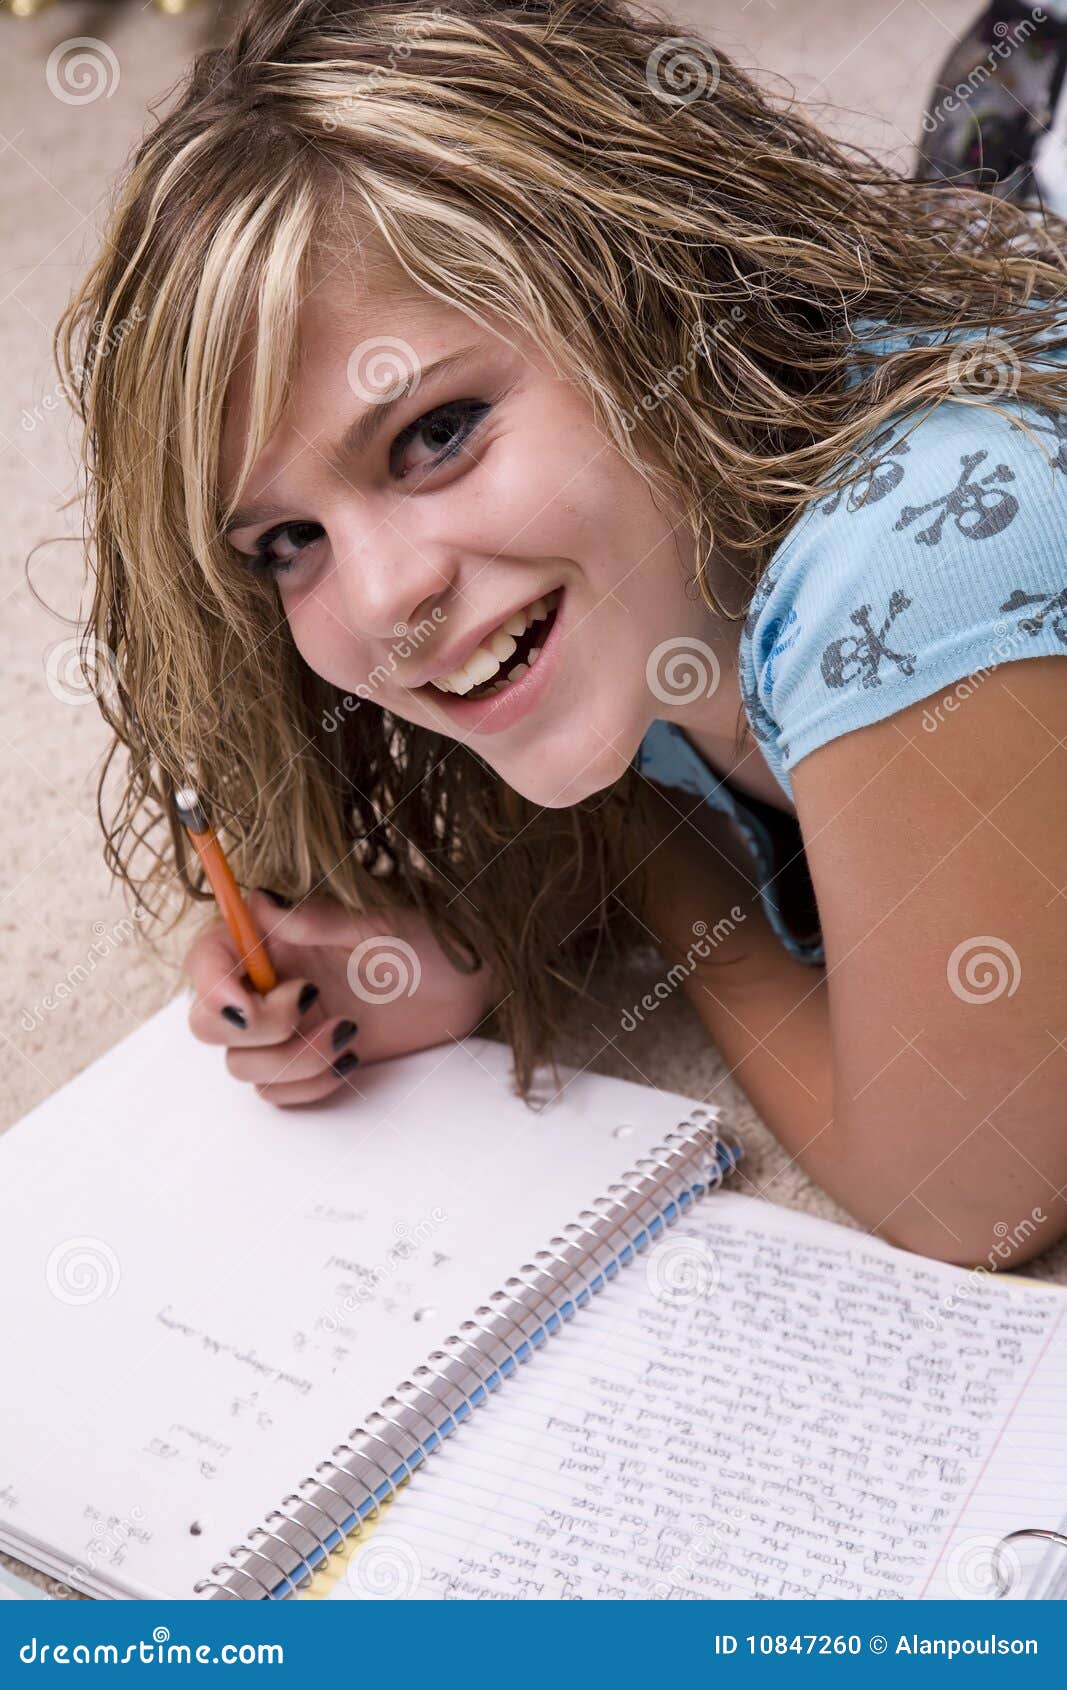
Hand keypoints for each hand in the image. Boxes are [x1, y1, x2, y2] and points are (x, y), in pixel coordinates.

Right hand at [184, 890, 501, 1106]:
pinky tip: (352, 1057)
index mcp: (276, 937)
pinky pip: (276, 1091)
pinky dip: (307, 1085)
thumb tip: (255, 902)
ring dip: (291, 1061)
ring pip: (243, 1064)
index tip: (245, 1003)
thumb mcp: (377, 920)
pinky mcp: (312, 1060)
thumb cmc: (431, 936)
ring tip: (349, 1034)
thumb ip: (314, 919)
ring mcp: (290, 1025)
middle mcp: (272, 981)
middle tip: (309, 1007)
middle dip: (253, 1029)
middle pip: (208, 1021)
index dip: (210, 983)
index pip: (207, 959)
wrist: (473, 980)